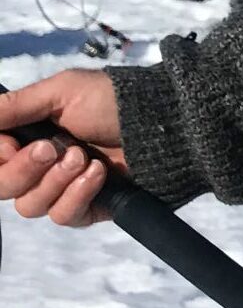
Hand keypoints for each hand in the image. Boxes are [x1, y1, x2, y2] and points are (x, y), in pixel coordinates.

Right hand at [0, 70, 127, 226]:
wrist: (163, 121)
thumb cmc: (111, 100)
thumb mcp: (61, 91)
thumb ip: (16, 106)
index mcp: (30, 136)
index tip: (12, 144)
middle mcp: (41, 165)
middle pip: (4, 187)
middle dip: (23, 169)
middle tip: (52, 148)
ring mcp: (63, 189)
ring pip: (31, 205)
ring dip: (55, 180)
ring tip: (84, 157)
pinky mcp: (88, 207)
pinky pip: (64, 216)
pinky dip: (77, 194)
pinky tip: (99, 174)